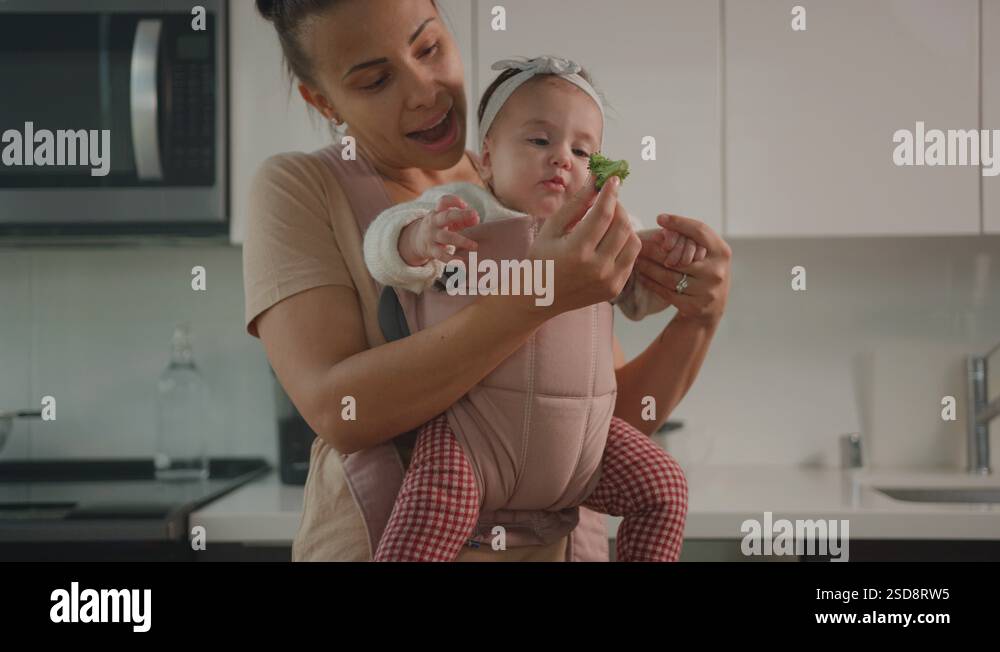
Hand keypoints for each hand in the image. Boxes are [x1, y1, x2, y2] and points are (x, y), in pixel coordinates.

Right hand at [400, 194, 479, 265]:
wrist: (416, 241)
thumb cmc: (439, 228)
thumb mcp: (447, 221)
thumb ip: (463, 219)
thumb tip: (476, 219)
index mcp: (437, 212)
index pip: (444, 201)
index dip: (455, 201)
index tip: (465, 205)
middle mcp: (433, 222)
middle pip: (446, 216)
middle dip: (461, 215)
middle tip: (475, 215)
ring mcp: (431, 236)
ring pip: (446, 237)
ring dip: (462, 241)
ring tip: (475, 246)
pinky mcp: (431, 250)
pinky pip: (441, 255)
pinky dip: (451, 259)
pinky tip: (462, 262)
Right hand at [523, 174, 641, 316]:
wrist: (539, 298)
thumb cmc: (542, 260)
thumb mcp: (552, 228)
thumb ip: (576, 204)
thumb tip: (596, 181)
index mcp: (576, 251)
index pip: (603, 215)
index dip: (610, 193)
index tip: (613, 180)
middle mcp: (596, 268)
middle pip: (622, 226)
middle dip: (618, 207)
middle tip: (608, 201)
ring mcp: (608, 281)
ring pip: (633, 242)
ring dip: (624, 226)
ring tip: (609, 223)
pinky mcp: (615, 289)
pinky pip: (631, 258)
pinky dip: (624, 244)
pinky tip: (609, 241)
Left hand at [634, 214, 730, 326]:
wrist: (712, 307)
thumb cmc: (704, 271)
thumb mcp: (705, 254)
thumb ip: (689, 239)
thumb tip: (660, 226)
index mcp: (721, 252)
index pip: (700, 231)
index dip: (679, 223)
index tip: (659, 218)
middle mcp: (716, 271)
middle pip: (679, 256)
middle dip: (655, 249)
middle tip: (639, 243)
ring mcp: (706, 291)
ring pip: (669, 276)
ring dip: (648, 267)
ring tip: (636, 259)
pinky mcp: (694, 306)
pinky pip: (666, 292)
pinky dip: (651, 282)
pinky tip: (642, 275)